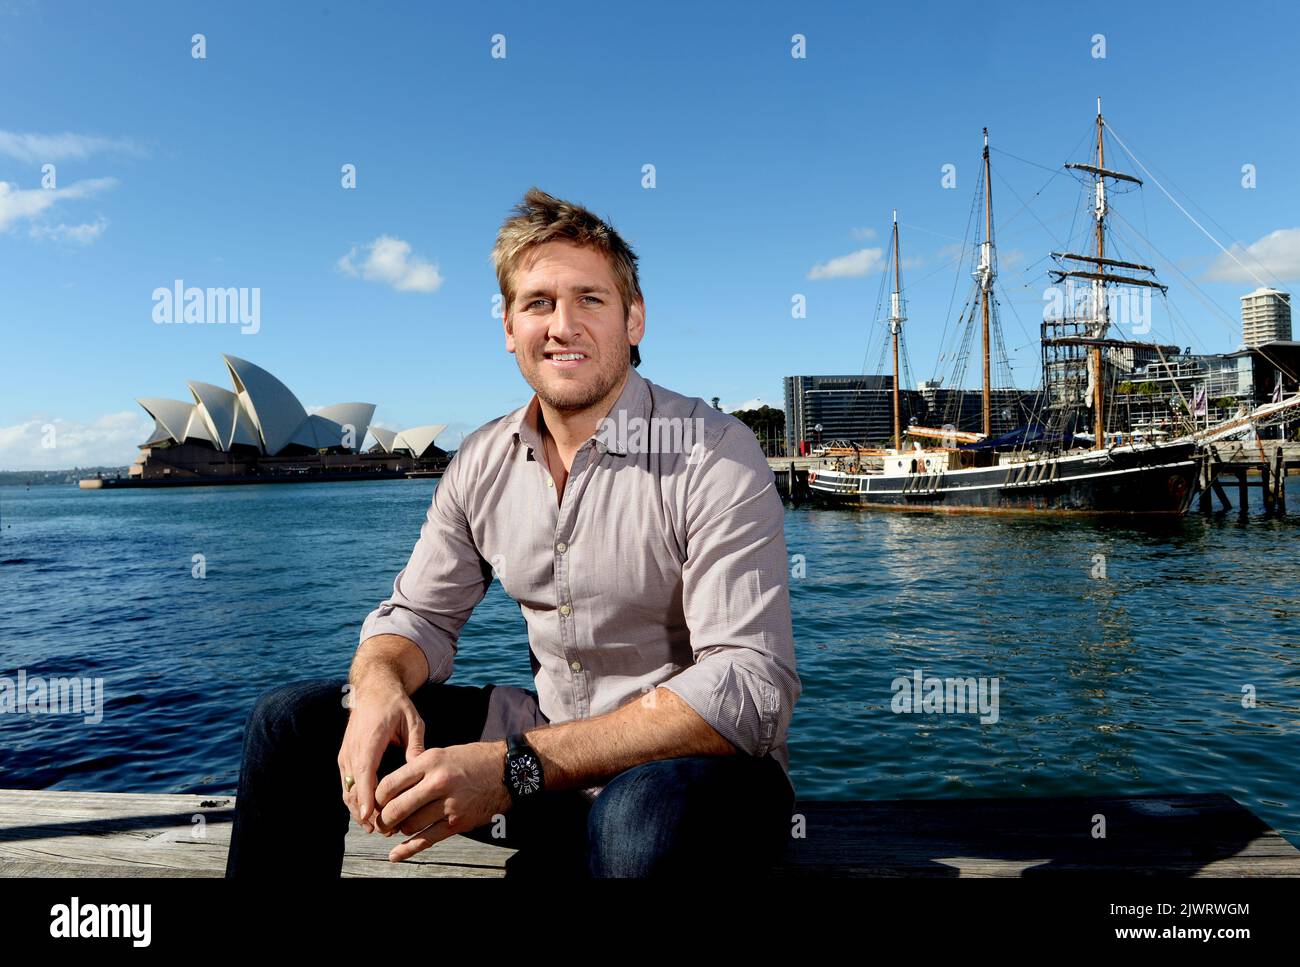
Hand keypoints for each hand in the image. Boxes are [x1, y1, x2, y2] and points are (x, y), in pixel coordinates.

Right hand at [337, 680, 425, 833]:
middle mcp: (352, 750)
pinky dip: (355, 801)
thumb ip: (415, 745)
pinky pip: (347, 785)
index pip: (365, 773)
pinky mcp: (344, 758)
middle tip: (385, 830)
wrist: (373, 689)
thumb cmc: (395, 704)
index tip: (370, 818)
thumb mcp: (412, 721)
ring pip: (347, 790)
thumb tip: (422, 768)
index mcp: (369, 740)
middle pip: (353, 789)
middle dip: (365, 812)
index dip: (366, 797)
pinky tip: (369, 814)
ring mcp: (345, 755)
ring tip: (378, 827)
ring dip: (359, 810)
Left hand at [373, 741, 511, 862]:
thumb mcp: (443, 754)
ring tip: (398, 827)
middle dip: (384, 819)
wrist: (507, 771)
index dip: (377, 798)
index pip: (390, 784)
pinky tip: (396, 854)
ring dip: (400, 830)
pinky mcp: (457, 823)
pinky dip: (408, 850)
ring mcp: (449, 805)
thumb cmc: (473, 760)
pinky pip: (426, 840)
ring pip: (410, 826)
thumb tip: (390, 790)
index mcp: (431, 761)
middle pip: (396, 809)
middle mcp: (438, 782)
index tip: (376, 802)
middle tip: (381, 822)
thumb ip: (418, 769)